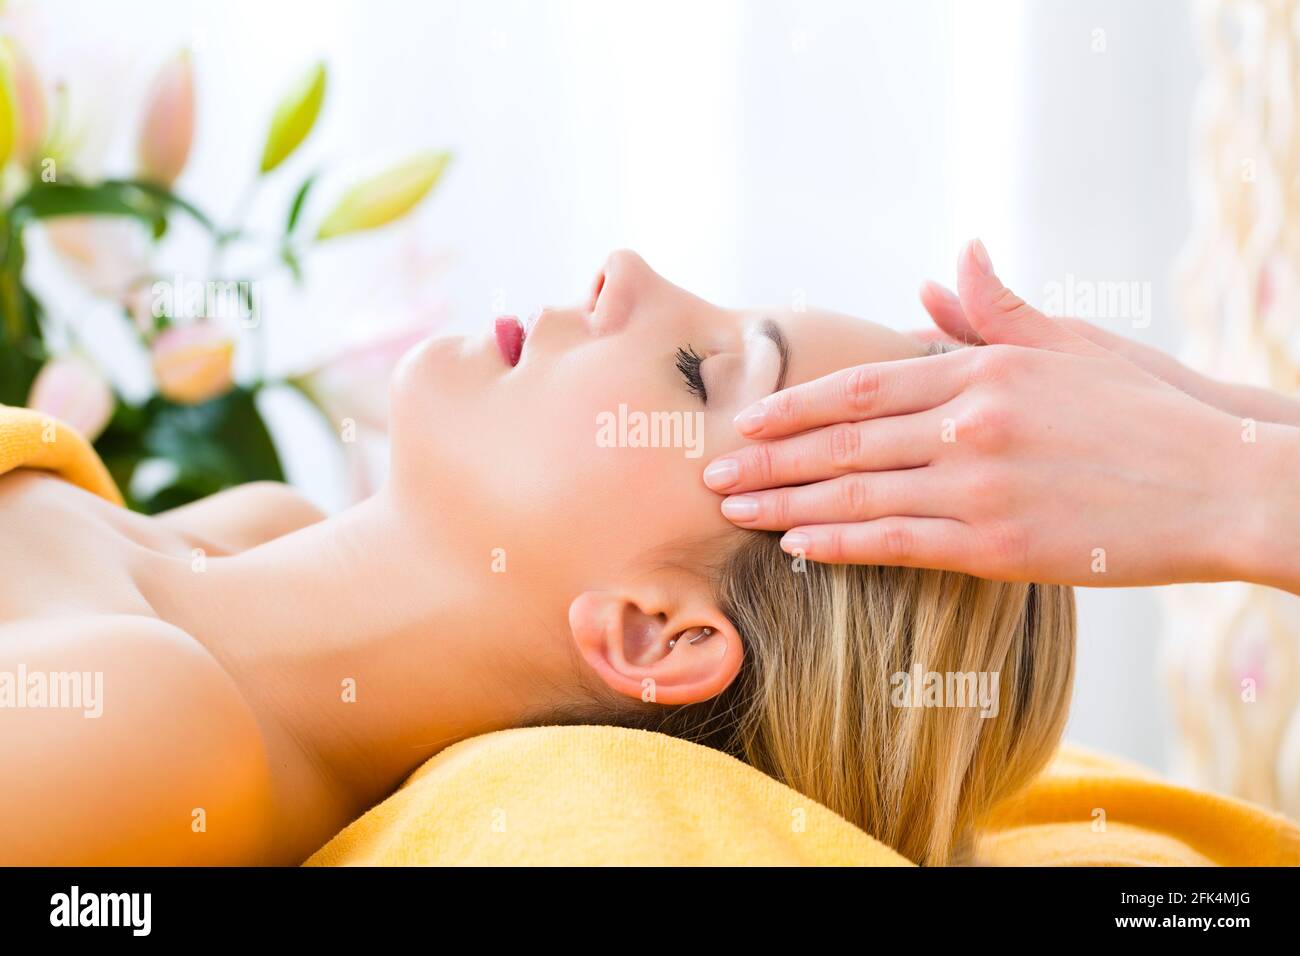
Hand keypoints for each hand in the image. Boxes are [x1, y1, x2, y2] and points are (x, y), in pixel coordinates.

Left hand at [703, 240, 1299, 589]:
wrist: (1224, 482)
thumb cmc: (1148, 409)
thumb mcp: (1073, 343)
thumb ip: (996, 311)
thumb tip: (950, 265)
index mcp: (983, 369)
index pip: (861, 385)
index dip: (794, 405)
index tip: (747, 421)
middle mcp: (969, 422)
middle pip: (840, 440)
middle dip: (766, 459)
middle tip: (709, 473)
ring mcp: (979, 485)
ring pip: (855, 492)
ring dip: (783, 502)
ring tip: (732, 511)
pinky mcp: (997, 546)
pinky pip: (897, 543)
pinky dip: (839, 542)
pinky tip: (796, 544)